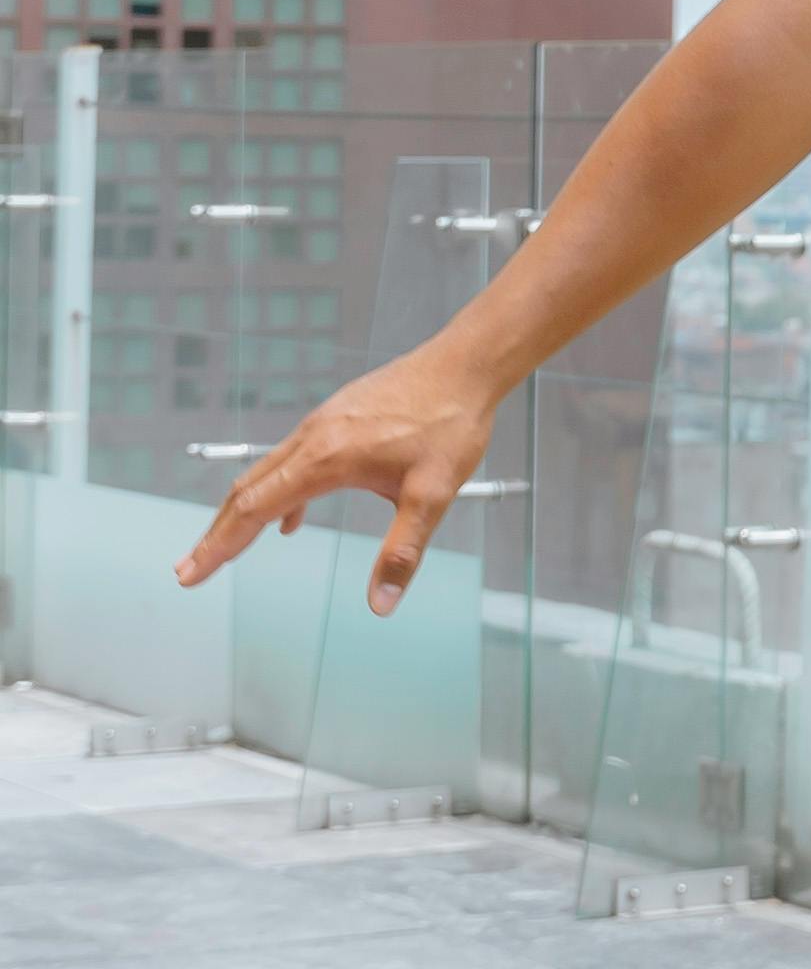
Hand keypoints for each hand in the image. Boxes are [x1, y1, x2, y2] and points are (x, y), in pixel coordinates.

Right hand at [173, 339, 499, 615]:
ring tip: (224, 547)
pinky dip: (277, 493)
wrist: (463, 366)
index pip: (255, 510)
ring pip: (265, 472)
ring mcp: (321, 424)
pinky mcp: (335, 418)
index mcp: (325, 459)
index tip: (192, 573)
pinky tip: (289, 519)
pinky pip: (290, 460)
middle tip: (189, 571)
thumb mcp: (433, 495)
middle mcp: (312, 438)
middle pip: (247, 491)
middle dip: (216, 534)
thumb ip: (403, 551)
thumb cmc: (450, 423)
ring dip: (242, 513)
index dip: (221, 546)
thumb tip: (382, 603)